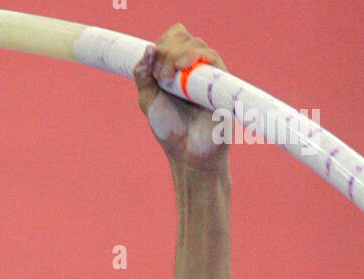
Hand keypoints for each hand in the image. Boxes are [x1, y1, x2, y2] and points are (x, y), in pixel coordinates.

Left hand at [133, 24, 228, 173]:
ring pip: (194, 44)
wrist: (188, 155)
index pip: (171, 38)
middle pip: (181, 37)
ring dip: (175, 55)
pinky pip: (211, 57)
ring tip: (167, 78)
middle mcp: (193, 67)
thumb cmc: (171, 131)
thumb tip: (147, 50)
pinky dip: (195, 56)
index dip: (160, 46)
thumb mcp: (149, 101)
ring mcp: (207, 73)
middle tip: (160, 78)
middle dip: (165, 52)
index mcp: (176, 68)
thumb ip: (143, 77)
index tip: (152, 70)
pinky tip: (182, 66)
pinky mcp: (220, 82)